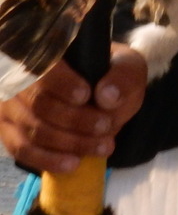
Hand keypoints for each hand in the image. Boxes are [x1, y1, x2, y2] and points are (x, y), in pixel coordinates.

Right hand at [0, 45, 146, 173]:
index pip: (44, 65)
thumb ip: (122, 78)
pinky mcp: (10, 130)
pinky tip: (73, 163)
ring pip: (31, 129)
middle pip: (39, 102)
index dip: (61, 83)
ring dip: (68, 142)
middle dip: (75, 119)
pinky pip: (21, 149)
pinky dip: (47, 159)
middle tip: (105, 126)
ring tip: (101, 147)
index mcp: (51, 51)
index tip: (85, 95)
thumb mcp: (128, 69)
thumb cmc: (113, 76)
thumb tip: (106, 96)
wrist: (105, 94)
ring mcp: (11, 104)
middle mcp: (21, 76)